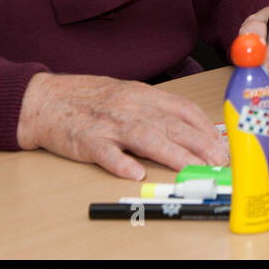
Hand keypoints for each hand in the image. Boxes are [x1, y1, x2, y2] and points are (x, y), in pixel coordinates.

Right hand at [17, 72, 228, 179]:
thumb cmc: (88, 98)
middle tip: (219, 161)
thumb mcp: (128, 95)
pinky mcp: (87, 140)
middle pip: (171, 125)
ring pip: (146, 138)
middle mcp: (130, 106)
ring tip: (192, 168)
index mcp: (142, 95)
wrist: (46, 99)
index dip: (206, 128)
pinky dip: (121, 163)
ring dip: (172, 154)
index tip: (223, 144)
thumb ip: (156, 110)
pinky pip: (106, 153)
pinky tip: (136, 174)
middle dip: (200, 144)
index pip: (183, 110)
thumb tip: (190, 128)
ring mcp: (109, 123)